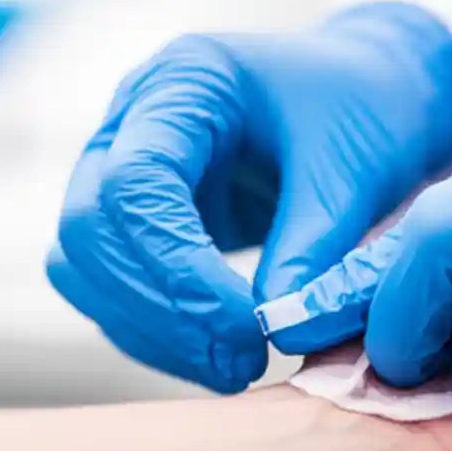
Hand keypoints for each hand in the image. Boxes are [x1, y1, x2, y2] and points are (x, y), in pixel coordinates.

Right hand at [47, 3, 451, 391]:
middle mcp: (131, 119)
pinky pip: (107, 285)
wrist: (369, 97)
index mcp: (183, 81)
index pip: (134, 181)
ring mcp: (118, 166)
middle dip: (158, 308)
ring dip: (148, 330)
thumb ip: (312, 245)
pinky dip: (153, 331)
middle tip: (240, 364)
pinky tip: (215, 356)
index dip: (176, 266)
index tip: (246, 327)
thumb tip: (276, 331)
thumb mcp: (355, 169)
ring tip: (233, 369)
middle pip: (89, 226)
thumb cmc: (365, 111)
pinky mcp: (132, 217)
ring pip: (82, 264)